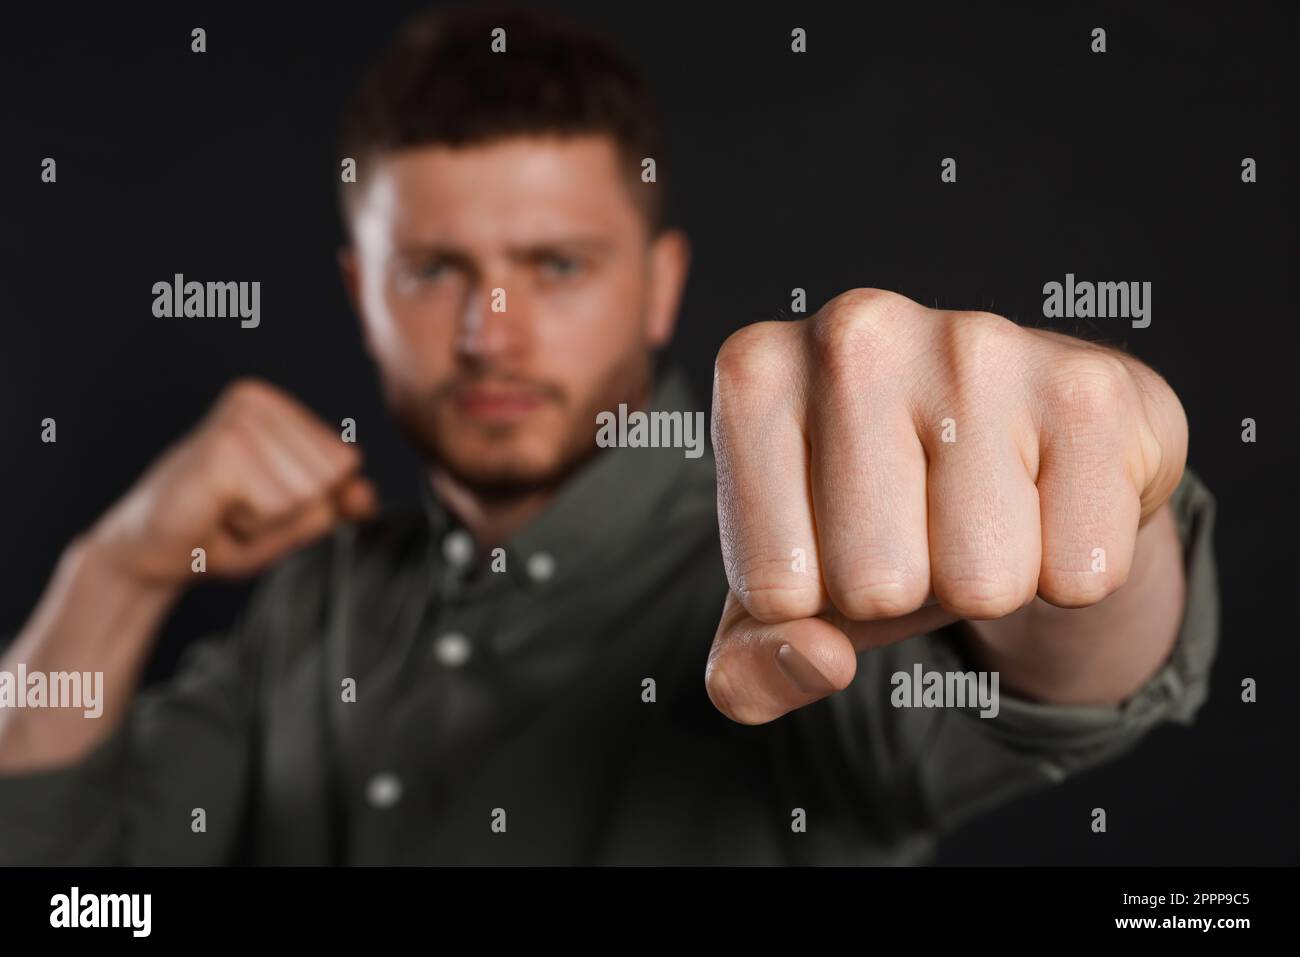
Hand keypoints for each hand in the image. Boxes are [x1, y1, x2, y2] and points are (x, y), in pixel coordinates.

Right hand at [88, 378, 376, 586]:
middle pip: (332, 478)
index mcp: (277, 408)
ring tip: (228, 511)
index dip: (312, 502)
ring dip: (271, 522)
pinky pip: (279, 508)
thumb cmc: (219, 533)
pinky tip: (216, 513)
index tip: (260, 501)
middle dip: (294, 513)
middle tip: (241, 510)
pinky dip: (253, 528)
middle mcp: (257, 402)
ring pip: (309, 495)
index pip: (347, 464)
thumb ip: (335, 505)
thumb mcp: (293, 521)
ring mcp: (238, 422)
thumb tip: (366, 496)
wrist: (148, 553)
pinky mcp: (222, 450)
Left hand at [705, 288, 1187, 723]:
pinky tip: (1048, 495)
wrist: (1016, 450)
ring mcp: (975, 342)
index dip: (812, 603)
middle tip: (917, 526)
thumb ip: (747, 668)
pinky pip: (1080, 572)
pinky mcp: (1087, 384)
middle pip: (874, 586)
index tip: (829, 539)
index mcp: (755, 375)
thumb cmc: (874, 519)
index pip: (773, 591)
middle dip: (903, 592)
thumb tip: (816, 661)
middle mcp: (853, 331)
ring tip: (979, 510)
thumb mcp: (784, 599)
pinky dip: (1071, 568)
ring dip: (987, 582)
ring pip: (980, 582)